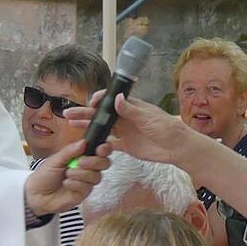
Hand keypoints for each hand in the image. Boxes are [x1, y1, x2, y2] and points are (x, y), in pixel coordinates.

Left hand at [24, 139, 111, 216]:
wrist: (37, 194)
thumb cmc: (45, 175)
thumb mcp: (55, 159)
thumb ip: (70, 151)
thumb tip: (84, 142)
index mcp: (82, 156)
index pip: (100, 150)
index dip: (105, 148)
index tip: (100, 149)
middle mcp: (88, 168)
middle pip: (104, 163)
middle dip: (94, 162)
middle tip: (80, 162)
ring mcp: (87, 182)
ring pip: (96, 176)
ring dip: (81, 174)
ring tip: (67, 174)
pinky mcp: (84, 193)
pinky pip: (87, 187)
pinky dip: (75, 184)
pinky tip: (66, 183)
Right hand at [64, 92, 202, 164]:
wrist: (178, 148)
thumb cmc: (167, 128)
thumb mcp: (149, 117)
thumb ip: (131, 110)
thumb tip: (116, 98)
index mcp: (130, 106)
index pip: (110, 100)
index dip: (98, 101)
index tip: (90, 104)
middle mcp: (124, 117)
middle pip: (101, 114)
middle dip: (85, 113)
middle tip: (68, 114)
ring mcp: (124, 132)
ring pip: (102, 128)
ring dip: (88, 127)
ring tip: (71, 126)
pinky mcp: (126, 146)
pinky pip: (109, 144)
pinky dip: (99, 144)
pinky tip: (86, 144)